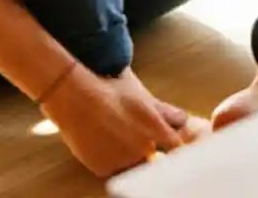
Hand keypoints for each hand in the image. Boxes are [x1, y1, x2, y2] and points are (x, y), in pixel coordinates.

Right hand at [39, 65, 208, 177]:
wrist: (74, 97)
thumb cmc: (108, 89)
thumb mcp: (139, 95)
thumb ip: (164, 110)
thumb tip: (183, 120)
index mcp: (155, 127)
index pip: (176, 146)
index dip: (174, 145)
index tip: (170, 143)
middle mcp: (142, 147)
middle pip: (154, 155)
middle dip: (148, 147)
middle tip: (130, 132)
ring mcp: (123, 160)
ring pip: (134, 163)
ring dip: (130, 155)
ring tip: (114, 133)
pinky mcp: (104, 168)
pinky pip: (114, 169)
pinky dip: (111, 160)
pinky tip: (102, 142)